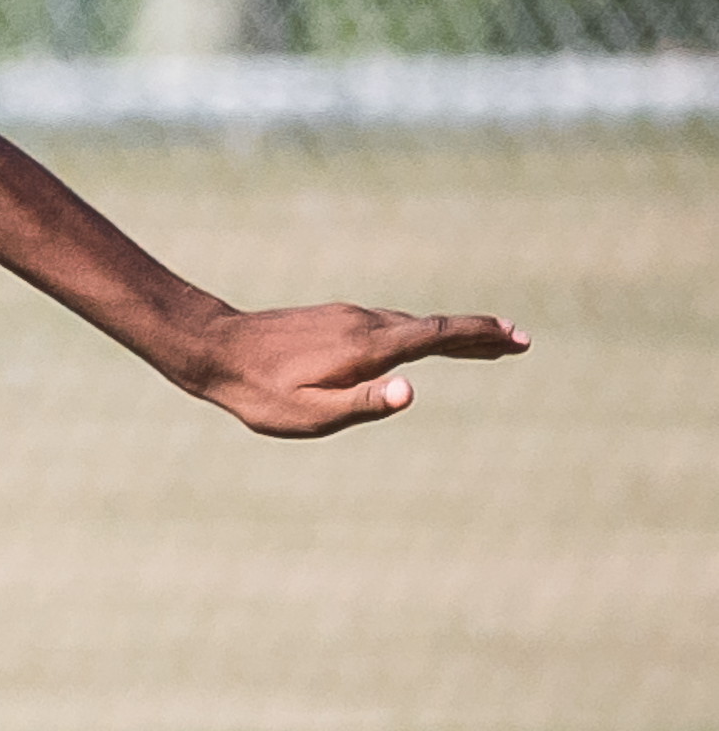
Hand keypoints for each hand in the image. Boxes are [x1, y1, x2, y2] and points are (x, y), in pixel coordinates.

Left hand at [175, 302, 526, 437]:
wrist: (212, 349)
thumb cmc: (258, 392)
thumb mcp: (309, 413)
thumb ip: (363, 403)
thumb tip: (411, 392)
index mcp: (367, 348)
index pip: (436, 336)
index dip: (479, 337)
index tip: (517, 339)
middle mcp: (363, 324)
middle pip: (432, 328)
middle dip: (476, 335)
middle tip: (518, 341)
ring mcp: (347, 317)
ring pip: (410, 325)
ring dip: (449, 334)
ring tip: (482, 345)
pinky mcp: (332, 319)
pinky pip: (388, 324)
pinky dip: (417, 332)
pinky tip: (418, 343)